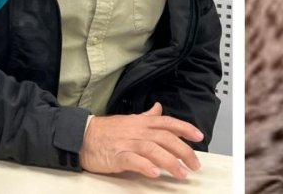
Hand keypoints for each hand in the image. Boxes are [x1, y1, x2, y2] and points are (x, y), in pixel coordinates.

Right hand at [79, 102, 203, 178]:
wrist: (83, 137)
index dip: (185, 128)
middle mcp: (138, 131)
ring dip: (170, 162)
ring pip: (153, 149)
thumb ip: (147, 116)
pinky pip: (133, 161)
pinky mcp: (117, 156)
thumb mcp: (130, 119)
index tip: (199, 137)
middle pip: (166, 138)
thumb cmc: (107, 131)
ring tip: (181, 173)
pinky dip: (145, 166)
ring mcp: (128, 143)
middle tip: (194, 164)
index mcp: (143, 122)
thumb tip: (159, 109)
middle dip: (183, 151)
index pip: (169, 123)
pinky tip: (155, 173)